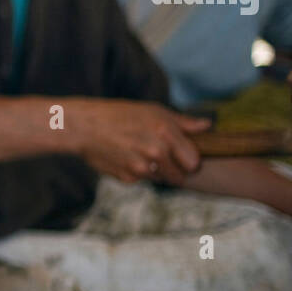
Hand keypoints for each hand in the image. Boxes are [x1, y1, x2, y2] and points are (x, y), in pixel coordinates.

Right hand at [71, 99, 211, 183]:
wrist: (84, 127)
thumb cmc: (119, 115)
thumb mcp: (152, 111)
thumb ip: (182, 122)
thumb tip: (207, 126)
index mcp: (165, 132)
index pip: (194, 162)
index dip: (190, 161)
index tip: (183, 156)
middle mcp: (156, 152)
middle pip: (180, 176)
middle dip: (174, 170)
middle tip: (160, 157)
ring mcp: (141, 167)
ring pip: (160, 178)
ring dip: (155, 170)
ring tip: (138, 153)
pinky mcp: (127, 178)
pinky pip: (142, 180)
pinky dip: (137, 173)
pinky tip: (125, 158)